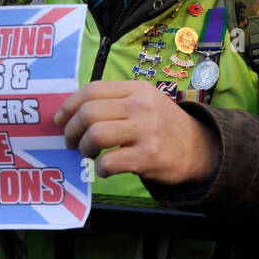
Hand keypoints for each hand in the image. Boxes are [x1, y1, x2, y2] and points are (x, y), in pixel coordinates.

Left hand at [53, 80, 221, 186]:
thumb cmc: (163, 127)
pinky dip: (101, 169)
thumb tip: (72, 112)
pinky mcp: (148, 155)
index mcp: (137, 89)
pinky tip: (107, 169)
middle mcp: (142, 105)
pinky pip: (108, 162)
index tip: (60, 120)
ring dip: (84, 148)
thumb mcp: (145, 103)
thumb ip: (116, 102)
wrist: (198, 149)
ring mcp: (146, 130)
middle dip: (71, 130)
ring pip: (94, 135)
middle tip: (71, 143)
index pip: (93, 89)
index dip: (69, 105)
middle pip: (88, 112)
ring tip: (90, 154)